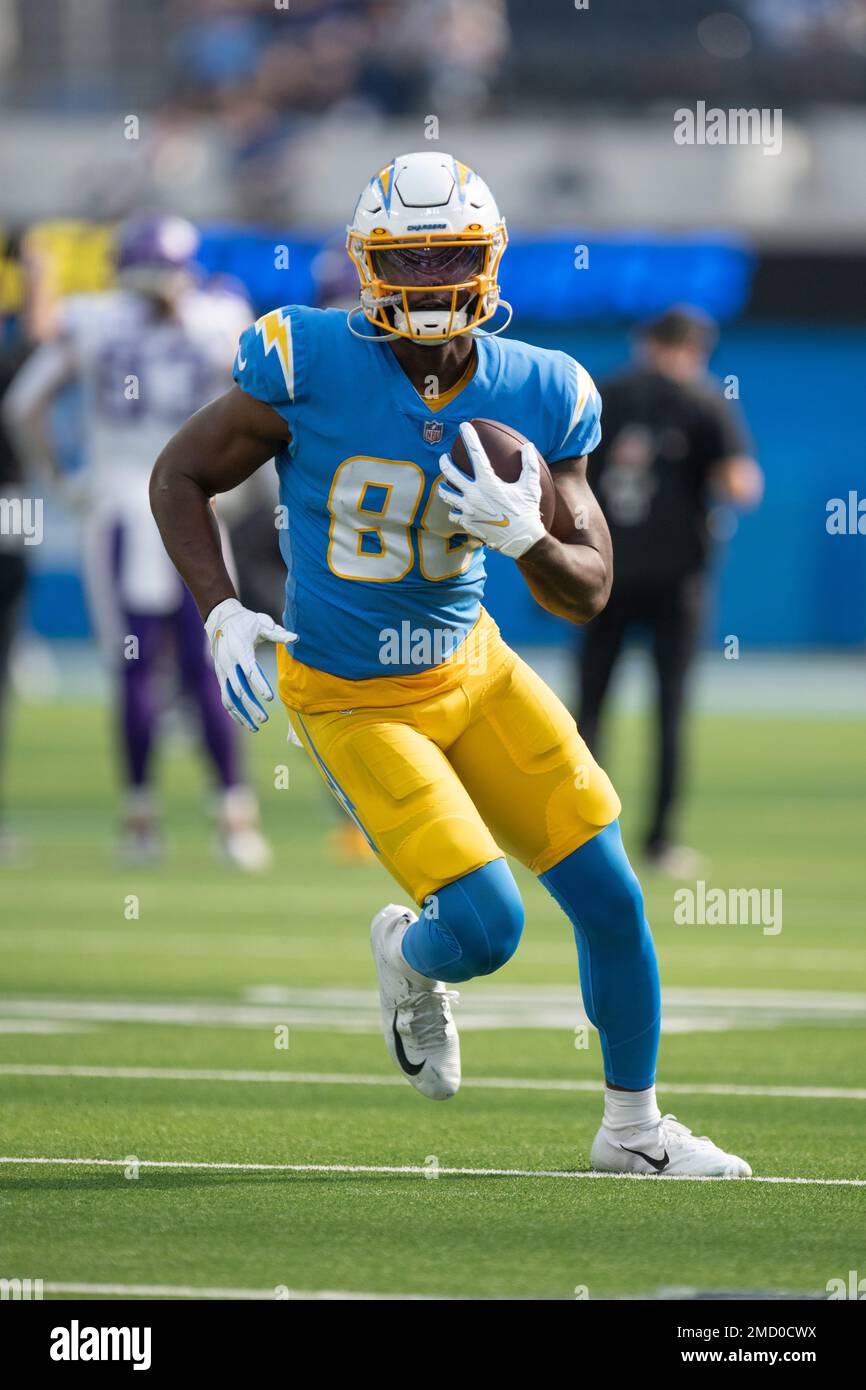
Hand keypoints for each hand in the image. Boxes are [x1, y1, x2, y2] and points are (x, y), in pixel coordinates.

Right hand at [205, 597, 295, 731]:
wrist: (220, 618)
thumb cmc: (246, 622)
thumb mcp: (261, 624)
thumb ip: (278, 634)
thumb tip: (297, 638)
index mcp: (240, 650)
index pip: (250, 671)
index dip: (259, 685)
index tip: (269, 698)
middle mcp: (228, 663)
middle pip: (239, 689)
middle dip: (251, 706)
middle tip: (265, 719)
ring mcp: (222, 671)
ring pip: (229, 698)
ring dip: (242, 713)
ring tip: (256, 727)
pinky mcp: (220, 676)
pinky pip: (225, 697)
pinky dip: (233, 711)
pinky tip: (244, 722)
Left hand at [438, 422, 545, 559]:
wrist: (522, 541)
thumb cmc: (528, 512)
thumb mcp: (531, 487)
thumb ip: (529, 465)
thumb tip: (529, 446)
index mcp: (488, 482)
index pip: (475, 453)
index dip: (469, 437)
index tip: (464, 426)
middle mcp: (474, 494)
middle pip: (450, 472)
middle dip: (445, 462)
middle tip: (444, 457)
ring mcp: (468, 510)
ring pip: (446, 494)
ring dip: (443, 487)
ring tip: (444, 485)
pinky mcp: (467, 524)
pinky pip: (454, 514)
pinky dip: (454, 511)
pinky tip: (456, 509)